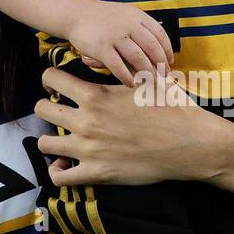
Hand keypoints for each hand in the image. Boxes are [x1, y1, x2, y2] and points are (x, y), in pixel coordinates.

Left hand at [35, 67, 226, 186]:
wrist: (192, 144)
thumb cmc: (171, 108)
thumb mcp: (146, 80)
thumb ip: (120, 68)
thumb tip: (101, 56)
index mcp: (95, 95)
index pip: (51, 78)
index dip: (51, 79)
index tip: (57, 84)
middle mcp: (86, 121)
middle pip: (41, 109)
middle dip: (47, 107)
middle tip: (60, 111)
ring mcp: (89, 149)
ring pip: (44, 144)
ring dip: (50, 140)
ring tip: (63, 139)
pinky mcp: (97, 174)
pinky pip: (60, 177)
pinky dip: (59, 171)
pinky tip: (67, 165)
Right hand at [66, 1, 173, 85]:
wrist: (76, 13)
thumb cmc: (104, 18)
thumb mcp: (125, 14)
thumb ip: (141, 27)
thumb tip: (160, 49)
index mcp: (137, 16)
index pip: (160, 34)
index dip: (167, 50)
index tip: (169, 62)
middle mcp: (128, 25)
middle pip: (152, 48)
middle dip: (160, 64)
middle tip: (163, 76)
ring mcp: (114, 36)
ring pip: (138, 57)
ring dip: (147, 72)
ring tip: (150, 81)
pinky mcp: (101, 48)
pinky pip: (118, 66)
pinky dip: (127, 77)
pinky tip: (130, 83)